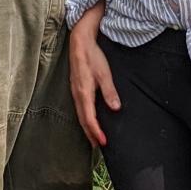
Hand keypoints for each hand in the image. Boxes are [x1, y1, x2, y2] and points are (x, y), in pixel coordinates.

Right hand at [69, 2, 119, 146]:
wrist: (79, 43)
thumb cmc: (92, 56)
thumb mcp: (104, 73)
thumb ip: (109, 91)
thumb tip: (115, 108)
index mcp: (84, 93)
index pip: (89, 118)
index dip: (96, 132)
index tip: (104, 142)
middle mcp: (77, 95)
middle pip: (83, 120)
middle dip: (90, 134)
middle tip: (99, 147)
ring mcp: (74, 92)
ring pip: (80, 115)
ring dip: (87, 128)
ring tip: (94, 138)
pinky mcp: (76, 88)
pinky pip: (79, 108)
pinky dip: (85, 118)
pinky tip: (89, 120)